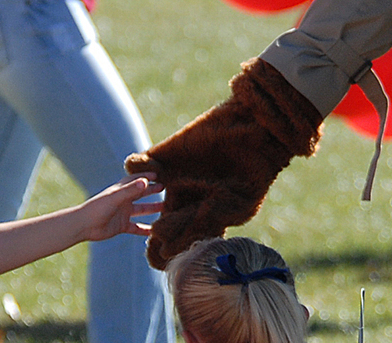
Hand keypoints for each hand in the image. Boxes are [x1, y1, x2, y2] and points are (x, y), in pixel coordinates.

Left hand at [77, 174, 164, 242]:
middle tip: (165, 188)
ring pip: (141, 210)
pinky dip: (145, 230)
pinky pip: (136, 227)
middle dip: (152, 190)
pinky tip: (154, 231)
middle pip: (141, 194)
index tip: (158, 174)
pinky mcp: (121, 226)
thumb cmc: (97, 207)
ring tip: (166, 207)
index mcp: (121, 190)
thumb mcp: (115, 197)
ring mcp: (123, 213)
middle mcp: (123, 200)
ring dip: (152, 209)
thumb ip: (130, 190)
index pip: (136, 180)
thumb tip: (146, 181)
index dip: (146, 176)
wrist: (84, 225)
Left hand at [125, 58, 322, 267]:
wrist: (253, 136)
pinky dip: (138, 166)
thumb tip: (188, 239)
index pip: (174, 240)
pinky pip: (142, 164)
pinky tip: (143, 167)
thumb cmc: (251, 176)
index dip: (164, 250)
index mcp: (196, 217)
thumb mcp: (236, 206)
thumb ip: (209, 222)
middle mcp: (180, 200)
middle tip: (157, 232)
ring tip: (146, 197)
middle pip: (157, 222)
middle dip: (154, 230)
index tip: (163, 254)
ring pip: (145, 194)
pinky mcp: (163, 156)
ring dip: (141, 196)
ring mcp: (169, 178)